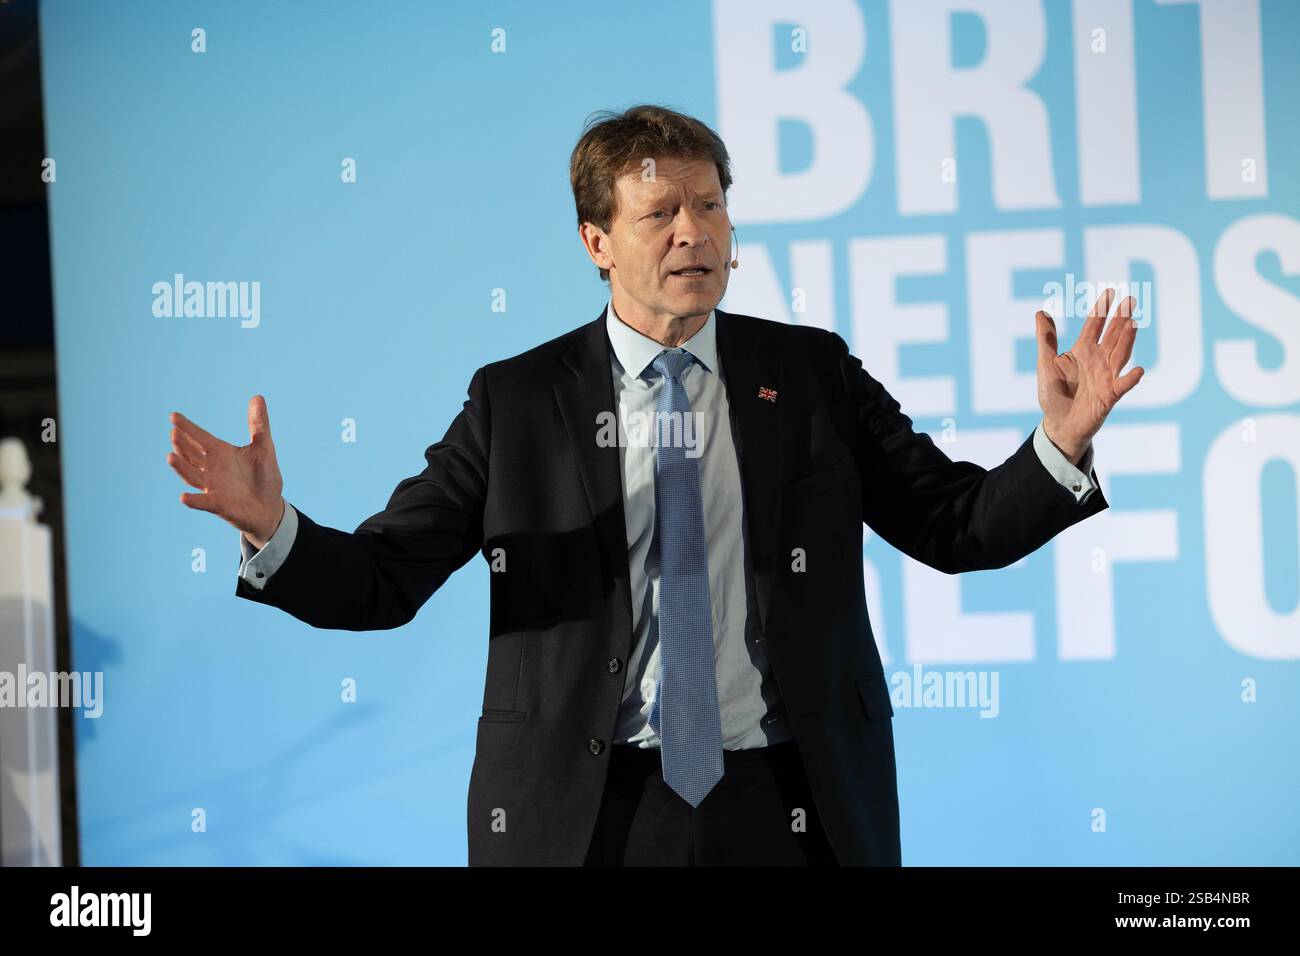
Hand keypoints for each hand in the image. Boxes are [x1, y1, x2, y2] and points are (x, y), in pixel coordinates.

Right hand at [167, 395, 284, 548]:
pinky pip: (204, 502)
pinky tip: (183, 497)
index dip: (187, 427)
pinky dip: (194, 500)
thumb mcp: (264, 448)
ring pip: (192, 476)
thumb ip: (259, 425)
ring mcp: (213, 487)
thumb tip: (258, 397)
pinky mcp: (219, 504)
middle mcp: (212, 468)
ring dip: (181, 467)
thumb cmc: (263, 476)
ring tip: (170, 456)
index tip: (173, 416)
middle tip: (174, 433)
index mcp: (221, 452)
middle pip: (192, 454)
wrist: (269, 506)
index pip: (200, 437)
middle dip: (183, 445)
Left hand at [1036, 288, 1143, 463]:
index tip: (1110, 292)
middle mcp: (1098, 360)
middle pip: (1111, 335)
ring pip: (1119, 354)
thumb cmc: (1053, 393)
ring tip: (1132, 324)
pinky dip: (1130, 378)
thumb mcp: (1046, 363)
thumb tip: (1040, 312)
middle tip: (1130, 300)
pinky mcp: (1109, 395)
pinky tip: (1138, 370)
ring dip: (1127, 340)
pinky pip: (1122, 385)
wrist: (1059, 424)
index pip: (1093, 326)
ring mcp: (1106, 376)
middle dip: (1120, 319)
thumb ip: (1046, 339)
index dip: (1101, 310)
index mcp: (1082, 350)